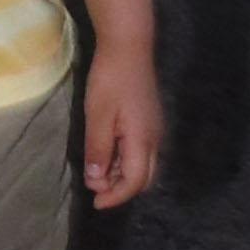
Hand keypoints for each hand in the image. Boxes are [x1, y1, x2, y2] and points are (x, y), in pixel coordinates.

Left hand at [79, 41, 163, 205]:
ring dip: (122, 175)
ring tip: (98, 171)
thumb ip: (98, 151)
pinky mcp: (150, 121)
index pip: (134, 182)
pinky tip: (107, 153)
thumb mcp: (98, 117)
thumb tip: (97, 181)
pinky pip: (142, 152)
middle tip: (96, 188)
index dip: (115, 196)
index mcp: (143, 141)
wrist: (129, 47)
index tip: (95, 202)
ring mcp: (155, 130)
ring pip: (144, 166)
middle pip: (144, 179)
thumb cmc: (110, 80)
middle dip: (121, 189)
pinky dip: (125, 161)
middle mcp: (155, 139)